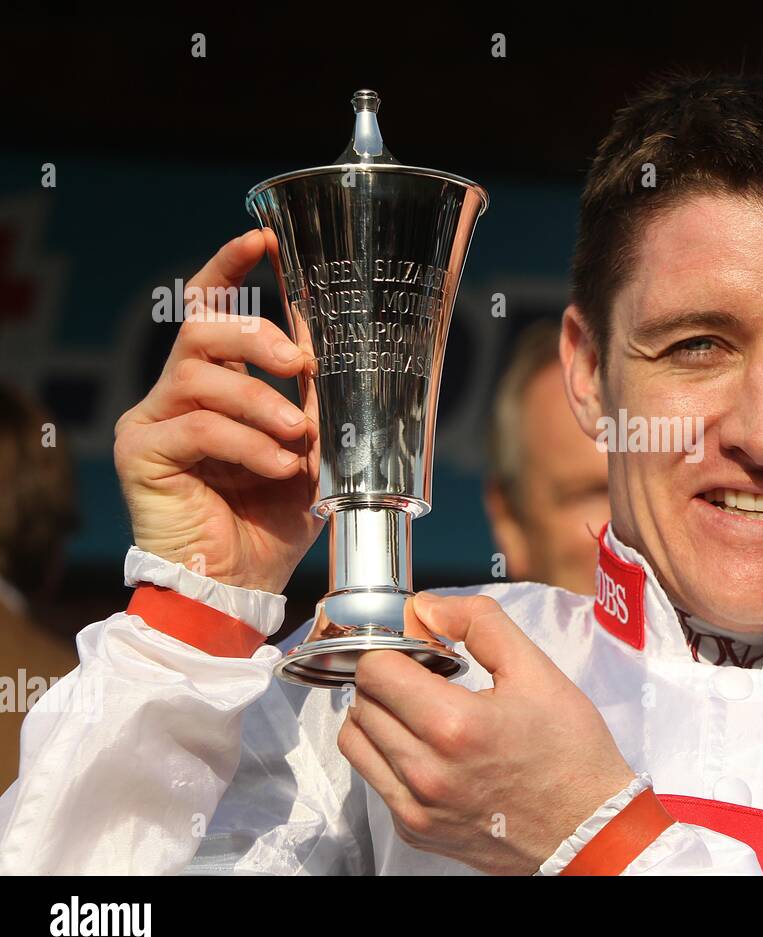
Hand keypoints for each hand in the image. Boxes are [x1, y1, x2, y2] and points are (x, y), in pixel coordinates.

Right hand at [114, 230, 322, 592]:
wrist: (241, 584)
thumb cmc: (275, 517)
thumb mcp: (310, 451)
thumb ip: (315, 404)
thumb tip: (334, 358)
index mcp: (217, 383)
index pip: (210, 307)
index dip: (231, 268)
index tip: (262, 240)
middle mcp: (178, 392)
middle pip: (202, 327)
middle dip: (258, 336)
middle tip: (301, 364)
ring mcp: (154, 420)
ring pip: (201, 374)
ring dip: (261, 400)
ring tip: (299, 434)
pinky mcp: (142, 454)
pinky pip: (197, 428)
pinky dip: (248, 443)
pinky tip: (280, 464)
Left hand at [338, 593, 636, 874]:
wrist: (589, 828)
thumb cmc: (570, 752)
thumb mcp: (537, 670)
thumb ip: (480, 622)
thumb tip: (426, 608)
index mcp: (454, 725)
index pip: (374, 669)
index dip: (394, 648)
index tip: (419, 651)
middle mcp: (425, 772)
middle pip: (361, 702)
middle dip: (387, 680)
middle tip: (425, 678)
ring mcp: (416, 807)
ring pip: (355, 742)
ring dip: (378, 716)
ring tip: (420, 711)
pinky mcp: (415, 829)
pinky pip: (375, 779)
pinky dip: (389, 755)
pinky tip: (429, 748)